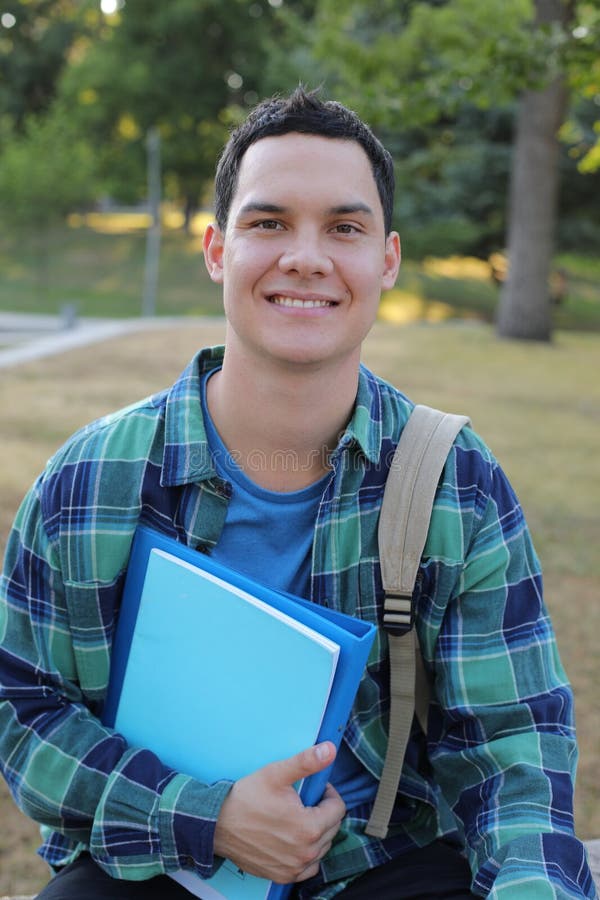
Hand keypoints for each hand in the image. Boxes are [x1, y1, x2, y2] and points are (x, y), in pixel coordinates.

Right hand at [213, 741, 345, 883]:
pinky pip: (308, 867)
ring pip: (322, 847)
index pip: (338, 809)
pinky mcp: (283, 876)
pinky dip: (307, 854)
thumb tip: (330, 750)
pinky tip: (294, 840)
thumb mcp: (277, 773)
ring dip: (317, 833)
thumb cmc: (246, 798)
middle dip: (322, 812)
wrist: (217, 824)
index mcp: (309, 827)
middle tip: (302, 802)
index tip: (315, 789)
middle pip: (332, 828)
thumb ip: (307, 762)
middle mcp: (306, 853)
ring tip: (297, 818)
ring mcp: (294, 868)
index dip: (328, 794)